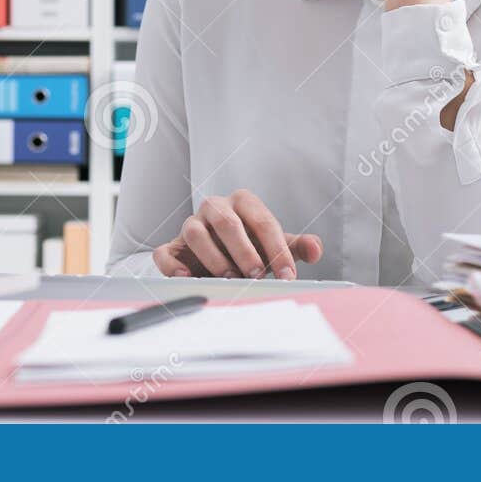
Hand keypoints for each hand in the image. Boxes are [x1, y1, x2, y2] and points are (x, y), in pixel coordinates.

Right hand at [152, 189, 322, 279]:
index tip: (288, 275)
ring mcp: (191, 224)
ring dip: (213, 257)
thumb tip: (315, 249)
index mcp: (243, 202)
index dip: (277, 249)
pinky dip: (172, 265)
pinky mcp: (172, 245)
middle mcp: (215, 208)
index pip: (263, 221)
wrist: (220, 251)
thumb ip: (296, 246)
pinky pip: (165, 251)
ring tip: (229, 278)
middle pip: (227, 222)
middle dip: (244, 250)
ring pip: (195, 232)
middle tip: (257, 275)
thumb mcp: (275, 244)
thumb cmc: (251, 245)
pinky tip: (187, 279)